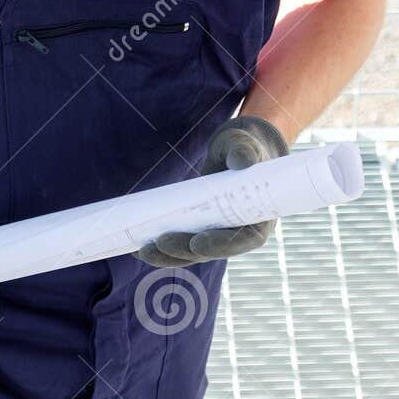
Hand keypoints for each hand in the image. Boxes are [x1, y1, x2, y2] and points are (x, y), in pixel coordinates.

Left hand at [133, 114, 289, 267]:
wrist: (237, 148)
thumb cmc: (245, 145)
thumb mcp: (245, 144)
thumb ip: (244, 151)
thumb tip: (241, 161)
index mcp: (258, 218)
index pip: (241, 240)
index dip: (220, 245)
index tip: (197, 242)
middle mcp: (239, 232)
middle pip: (211, 250)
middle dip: (183, 251)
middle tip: (158, 244)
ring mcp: (218, 232)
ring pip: (192, 252)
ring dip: (168, 255)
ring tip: (143, 251)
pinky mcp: (201, 228)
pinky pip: (183, 242)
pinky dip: (163, 247)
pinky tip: (140, 247)